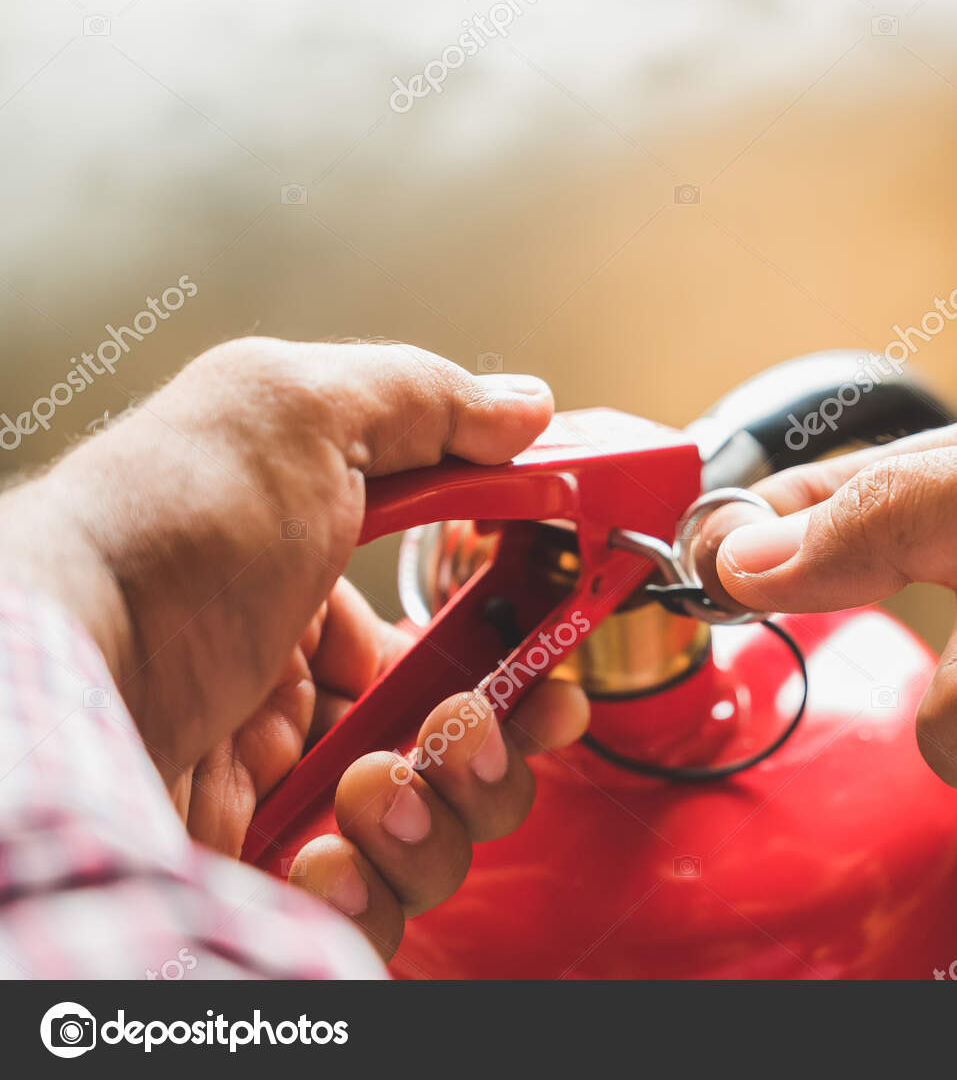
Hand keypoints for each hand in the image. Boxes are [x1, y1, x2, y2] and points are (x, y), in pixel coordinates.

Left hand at [0, 338, 588, 956]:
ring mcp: (281, 787)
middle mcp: (300, 692)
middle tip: (467, 733)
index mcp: (314, 590)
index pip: (455, 634)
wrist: (53, 664)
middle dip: (493, 746)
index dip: (520, 655)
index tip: (555, 667)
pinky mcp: (262, 869)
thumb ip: (422, 401)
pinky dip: (370, 883)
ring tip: (373, 786)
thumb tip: (523, 404)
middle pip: (463, 740)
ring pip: (432, 827)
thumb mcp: (294, 412)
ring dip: (435, 813)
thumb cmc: (163, 537)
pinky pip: (370, 901)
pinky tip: (322, 849)